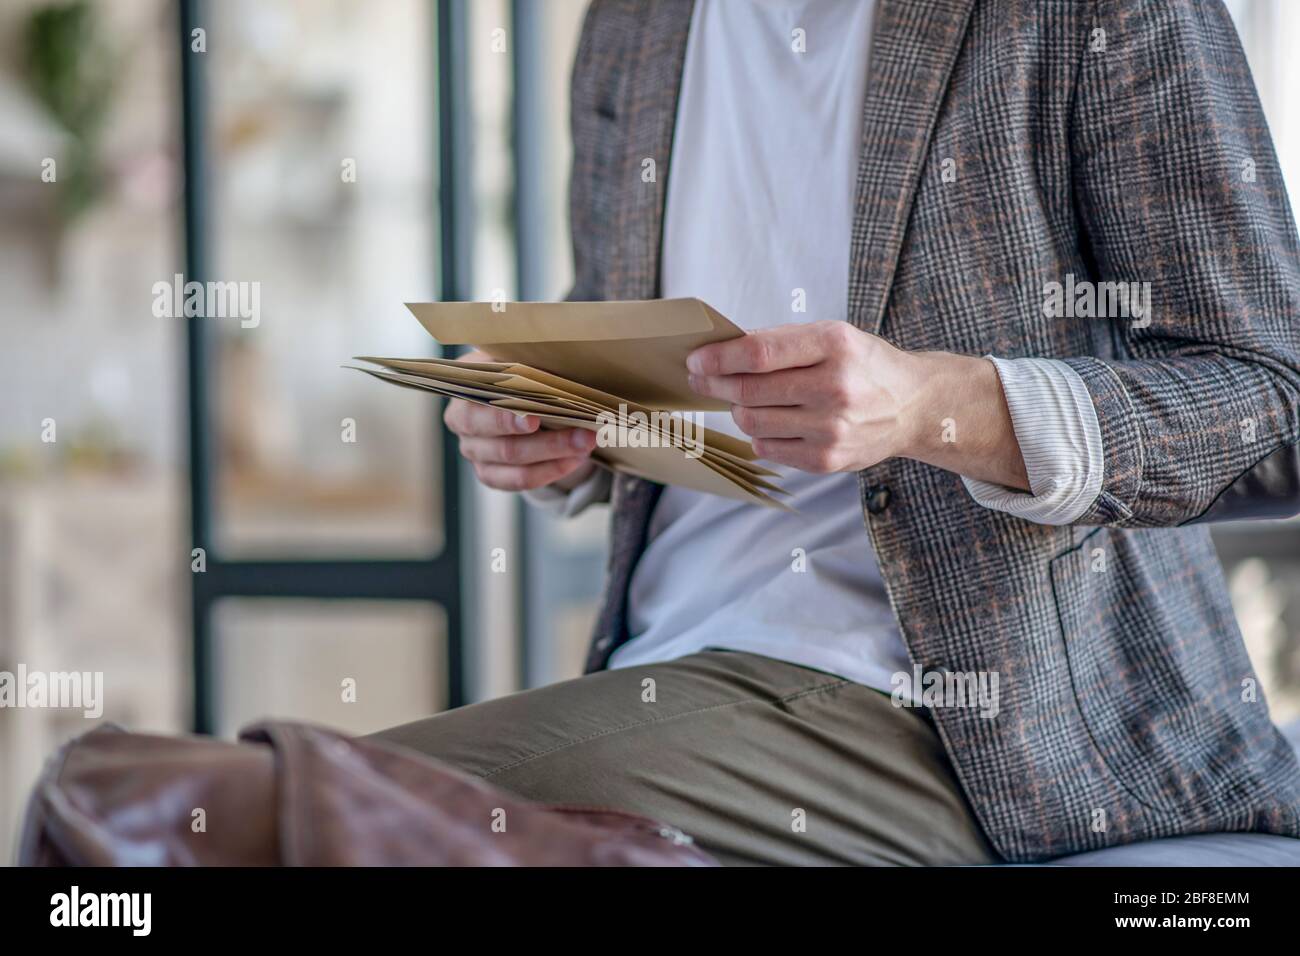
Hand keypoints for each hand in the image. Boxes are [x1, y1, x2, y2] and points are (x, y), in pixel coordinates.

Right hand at [444, 349, 598, 491]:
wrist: (518, 393)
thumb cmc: (518, 372)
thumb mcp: (520, 360)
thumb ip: (531, 365)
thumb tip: (562, 367)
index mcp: (464, 389)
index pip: (479, 408)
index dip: (505, 417)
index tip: (535, 419)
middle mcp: (462, 423)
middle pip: (501, 442)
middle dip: (544, 442)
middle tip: (581, 434)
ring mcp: (475, 451)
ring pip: (514, 462)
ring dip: (555, 454)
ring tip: (586, 443)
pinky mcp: (490, 473)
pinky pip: (520, 480)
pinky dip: (550, 471)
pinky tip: (574, 459)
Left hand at [686, 322, 1029, 488]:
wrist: (912, 405)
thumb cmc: (862, 364)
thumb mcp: (831, 336)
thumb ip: (780, 342)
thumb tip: (720, 352)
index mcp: (834, 346)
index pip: (760, 353)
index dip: (720, 358)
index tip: (696, 360)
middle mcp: (835, 388)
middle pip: (749, 391)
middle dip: (715, 384)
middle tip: (702, 379)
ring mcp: (832, 428)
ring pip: (752, 422)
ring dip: (736, 410)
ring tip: (743, 400)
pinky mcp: (827, 459)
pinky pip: (767, 448)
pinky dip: (758, 435)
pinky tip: (769, 422)